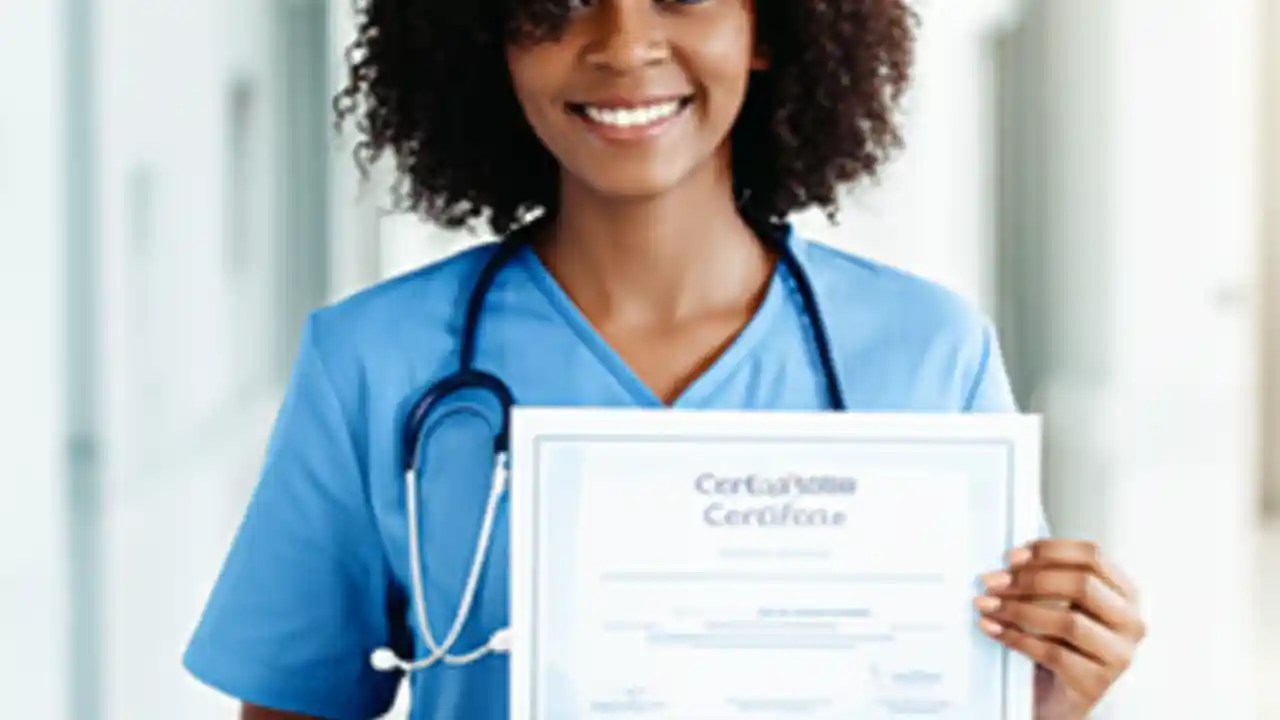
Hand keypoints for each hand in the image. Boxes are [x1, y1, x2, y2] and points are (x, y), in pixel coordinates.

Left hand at [974, 540, 1145, 718]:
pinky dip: (1016, 638)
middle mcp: (1129, 622)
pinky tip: (994, 628)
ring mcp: (1118, 655)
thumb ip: (1045, 581)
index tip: (1013, 556)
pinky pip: (1053, 654)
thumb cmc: (1059, 644)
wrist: (1058, 699)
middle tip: (993, 581)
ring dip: (1019, 610)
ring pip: (1068, 621)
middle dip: (1030, 580)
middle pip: (1082, 585)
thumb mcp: (1058, 606)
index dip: (1050, 551)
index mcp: (1123, 594)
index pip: (1093, 557)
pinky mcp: (1096, 682)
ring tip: (987, 605)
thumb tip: (1006, 567)